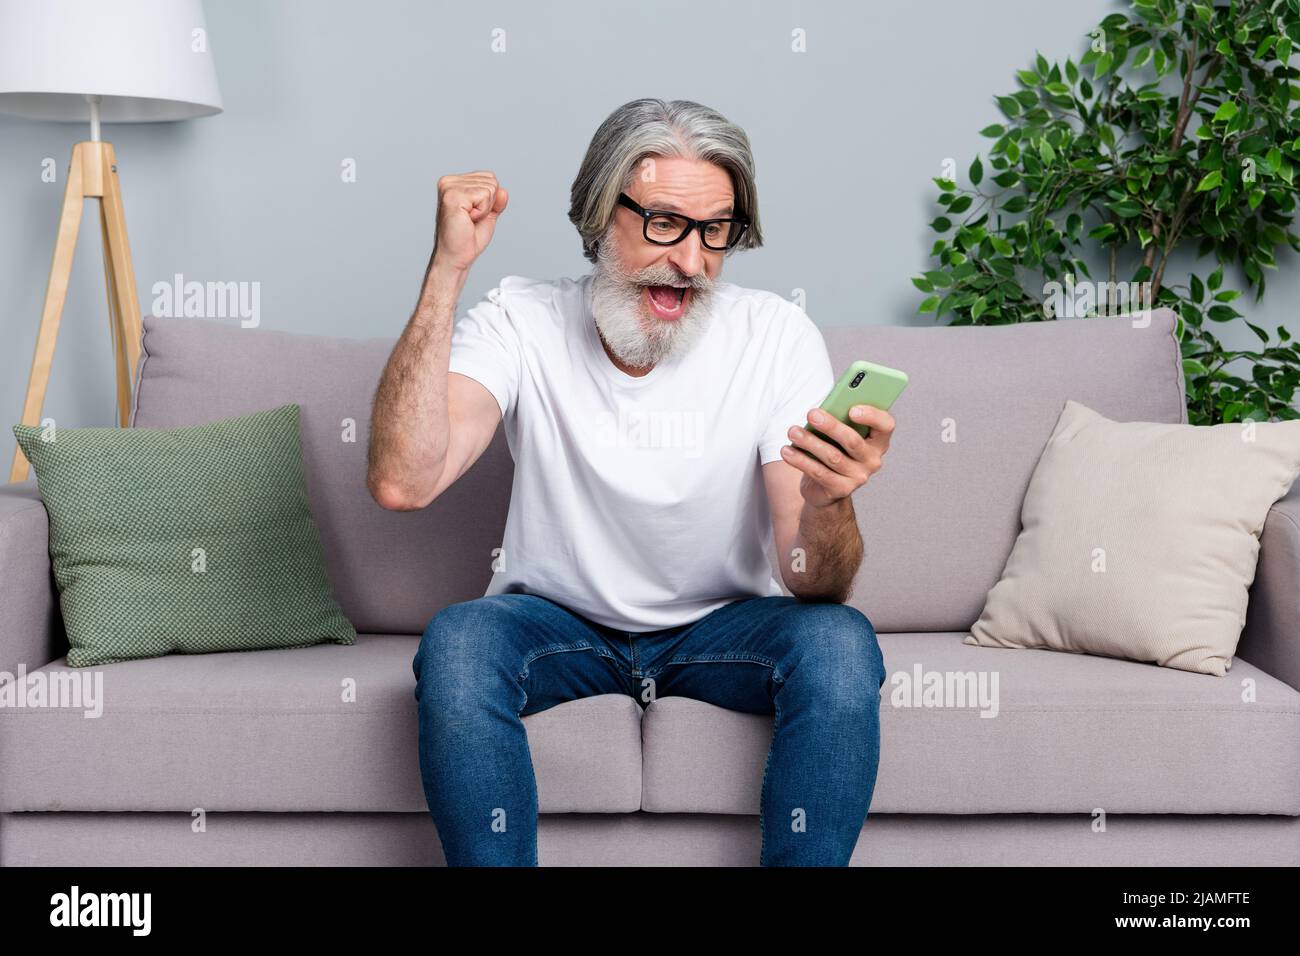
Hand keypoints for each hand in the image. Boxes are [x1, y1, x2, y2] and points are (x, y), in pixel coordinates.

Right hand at [431, 171, 508, 275]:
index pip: (489, 177)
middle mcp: (449, 182)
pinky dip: (481, 212)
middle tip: (471, 219)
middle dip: (488, 204)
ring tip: (468, 220)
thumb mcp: (488, 215)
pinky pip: (484, 196)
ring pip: (489, 188)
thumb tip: (503, 191)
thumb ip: (496, 200)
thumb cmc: (467, 238)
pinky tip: (467, 220)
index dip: (489, 200)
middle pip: (491, 181)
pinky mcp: (453, 197)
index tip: (474, 214)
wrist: (456, 256)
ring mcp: (449, 188)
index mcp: (454, 182)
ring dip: (484, 210)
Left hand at [778, 405, 894, 508]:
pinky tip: (787, 450)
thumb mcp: (838, 434)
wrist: (826, 488)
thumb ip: (838, 420)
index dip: (872, 416)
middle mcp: (872, 460)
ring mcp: (859, 477)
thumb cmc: (833, 450)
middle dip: (831, 426)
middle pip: (853, 441)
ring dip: (810, 442)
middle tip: (812, 413)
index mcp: (877, 441)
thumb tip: (821, 410)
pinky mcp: (841, 490)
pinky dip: (800, 460)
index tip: (852, 409)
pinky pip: (819, 473)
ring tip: (793, 431)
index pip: (885, 425)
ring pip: (833, 457)